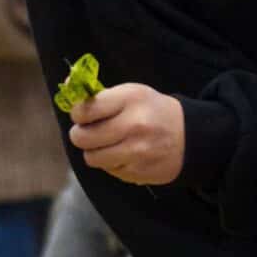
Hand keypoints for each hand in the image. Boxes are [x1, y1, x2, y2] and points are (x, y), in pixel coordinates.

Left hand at [69, 83, 185, 185]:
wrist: (189, 136)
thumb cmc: (152, 110)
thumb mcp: (131, 92)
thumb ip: (101, 94)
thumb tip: (68, 84)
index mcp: (130, 99)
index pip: (86, 110)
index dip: (77, 113)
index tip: (81, 114)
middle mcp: (133, 126)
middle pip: (83, 137)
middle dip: (80, 135)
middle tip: (86, 132)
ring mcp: (137, 152)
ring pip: (92, 158)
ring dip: (94, 151)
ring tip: (104, 144)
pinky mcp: (139, 173)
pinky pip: (109, 170)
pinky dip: (110, 163)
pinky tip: (122, 153)